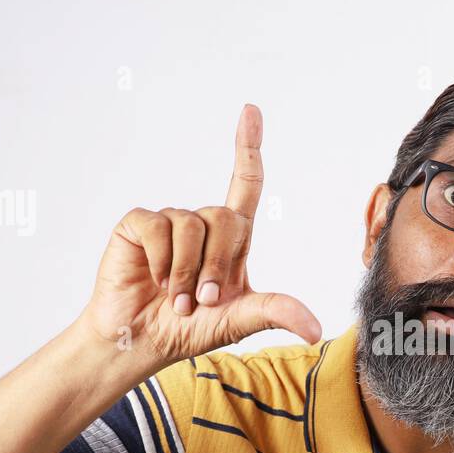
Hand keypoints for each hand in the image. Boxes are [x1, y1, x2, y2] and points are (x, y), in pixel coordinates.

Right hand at [78, 104, 320, 372]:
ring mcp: (169, 222)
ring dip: (186, 271)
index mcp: (231, 240)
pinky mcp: (137, 225)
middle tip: (202, 301)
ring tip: (176, 297)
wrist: (141, 341)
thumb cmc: (190, 330)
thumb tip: (315, 330)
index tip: (250, 111)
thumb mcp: (240, 320)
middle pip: (225, 218)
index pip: (245, 183)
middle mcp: (201, 224)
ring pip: (191, 225)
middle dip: (217, 265)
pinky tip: (153, 279)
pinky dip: (160, 261)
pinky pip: (157, 228)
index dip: (248, 147)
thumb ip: (277, 313)